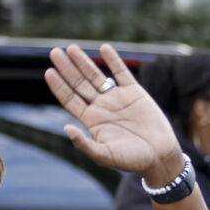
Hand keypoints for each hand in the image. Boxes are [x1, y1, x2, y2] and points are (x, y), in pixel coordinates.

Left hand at [44, 43, 182, 180]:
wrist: (160, 156)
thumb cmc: (132, 161)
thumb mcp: (105, 156)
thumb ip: (85, 144)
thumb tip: (66, 128)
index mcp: (91, 120)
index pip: (70, 99)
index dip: (59, 86)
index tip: (49, 72)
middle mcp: (101, 107)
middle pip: (79, 83)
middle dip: (67, 68)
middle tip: (54, 52)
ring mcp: (117, 98)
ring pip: (96, 76)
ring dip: (84, 62)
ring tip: (72, 48)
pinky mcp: (134, 93)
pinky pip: (121, 73)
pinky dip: (113, 60)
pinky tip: (104, 48)